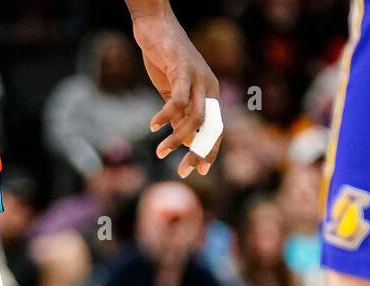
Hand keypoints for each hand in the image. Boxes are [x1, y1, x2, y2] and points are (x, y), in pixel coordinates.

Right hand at [132, 10, 221, 176]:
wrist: (157, 28)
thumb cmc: (166, 62)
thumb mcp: (176, 94)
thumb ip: (183, 115)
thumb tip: (189, 141)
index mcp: (212, 94)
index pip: (216, 130)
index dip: (209, 152)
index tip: (196, 172)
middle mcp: (210, 87)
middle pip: (211, 127)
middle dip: (199, 152)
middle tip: (184, 171)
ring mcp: (197, 78)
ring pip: (195, 117)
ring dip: (178, 139)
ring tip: (160, 153)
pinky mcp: (182, 69)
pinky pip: (178, 99)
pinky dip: (165, 115)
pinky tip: (153, 126)